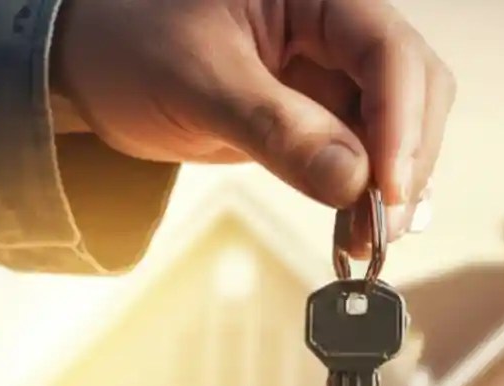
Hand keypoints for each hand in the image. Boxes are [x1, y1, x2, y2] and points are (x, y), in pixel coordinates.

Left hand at [51, 0, 453, 241]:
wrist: (91, 69)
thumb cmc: (129, 47)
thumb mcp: (196, 82)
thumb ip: (275, 128)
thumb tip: (352, 182)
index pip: (386, 48)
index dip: (401, 120)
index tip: (388, 187)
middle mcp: (334, 26)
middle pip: (412, 86)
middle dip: (405, 157)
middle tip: (385, 226)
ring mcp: (330, 73)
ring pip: (396, 127)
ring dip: (391, 185)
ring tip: (369, 240)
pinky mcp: (318, 116)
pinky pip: (362, 154)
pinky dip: (365, 194)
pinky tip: (358, 229)